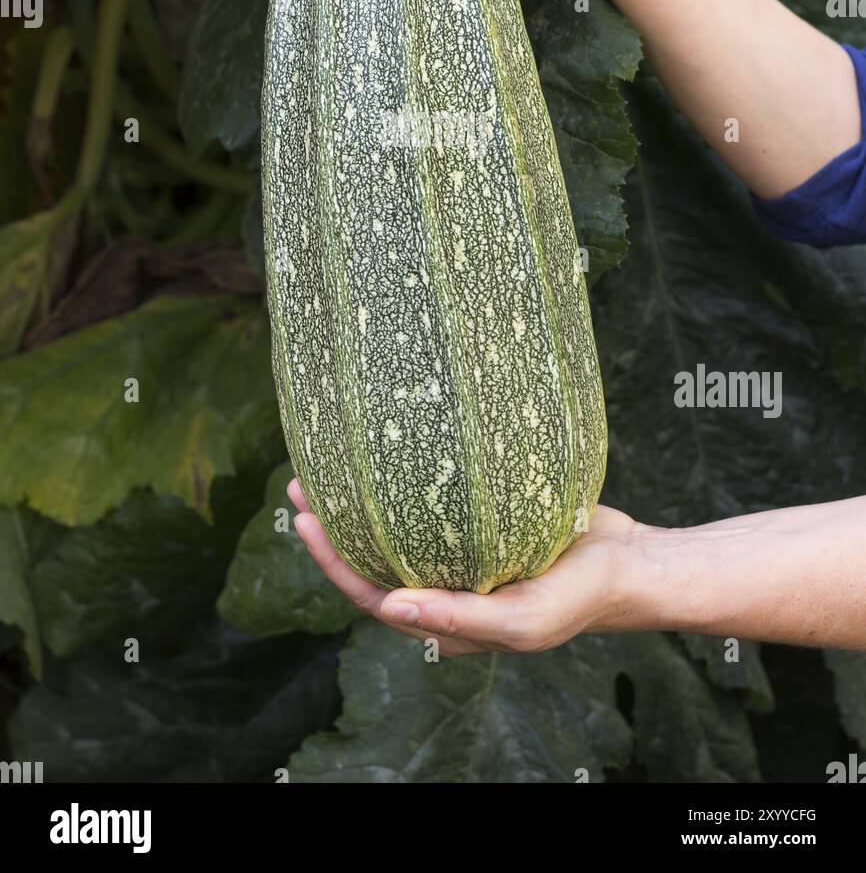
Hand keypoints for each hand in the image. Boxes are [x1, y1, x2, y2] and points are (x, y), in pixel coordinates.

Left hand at [289, 478, 648, 656]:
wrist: (630, 563)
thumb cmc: (578, 597)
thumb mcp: (520, 621)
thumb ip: (458, 620)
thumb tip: (390, 607)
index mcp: (446, 622)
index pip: (372, 594)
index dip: (332, 561)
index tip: (307, 519)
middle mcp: (445, 588)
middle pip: (374, 560)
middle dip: (333, 527)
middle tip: (301, 483)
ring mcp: (462, 557)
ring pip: (396, 532)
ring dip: (360, 505)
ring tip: (329, 466)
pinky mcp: (481, 526)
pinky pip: (430, 507)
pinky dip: (401, 487)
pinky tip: (389, 455)